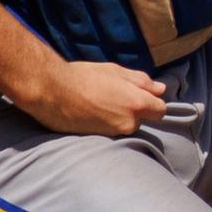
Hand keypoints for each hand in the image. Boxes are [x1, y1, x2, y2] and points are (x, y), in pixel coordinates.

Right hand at [21, 57, 166, 136]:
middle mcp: (128, 123)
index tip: (140, 96)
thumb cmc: (84, 77)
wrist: (50, 91)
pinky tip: (91, 114)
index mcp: (137, 104)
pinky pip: (109, 132)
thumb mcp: (117, 71)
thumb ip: (142, 82)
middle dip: (134, 111)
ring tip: (99, 104)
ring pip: (125, 126)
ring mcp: (112, 133)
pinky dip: (105, 125)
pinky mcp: (96, 140)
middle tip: (114, 97)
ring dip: (118, 118)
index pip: (160, 111)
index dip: (152, 103)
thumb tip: (160, 89)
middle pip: (141, 120)